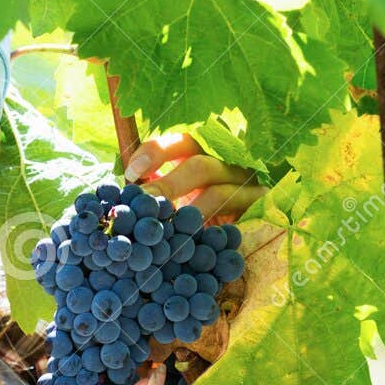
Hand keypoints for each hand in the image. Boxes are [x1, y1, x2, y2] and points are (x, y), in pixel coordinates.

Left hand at [126, 132, 267, 225]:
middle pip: (199, 165)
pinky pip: (236, 222)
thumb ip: (156, 189)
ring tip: (168, 229)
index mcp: (205, 154)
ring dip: (190, 212)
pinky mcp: (259, 211)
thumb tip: (126, 194)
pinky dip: (213, 233)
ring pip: (219, 194)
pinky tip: (196, 243)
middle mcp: (228, 164)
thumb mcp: (179, 195)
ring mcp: (247, 187)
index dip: (155, 152)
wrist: (244, 235)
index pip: (181, 141)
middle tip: (145, 203)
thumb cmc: (201, 211)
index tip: (132, 172)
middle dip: (167, 185)